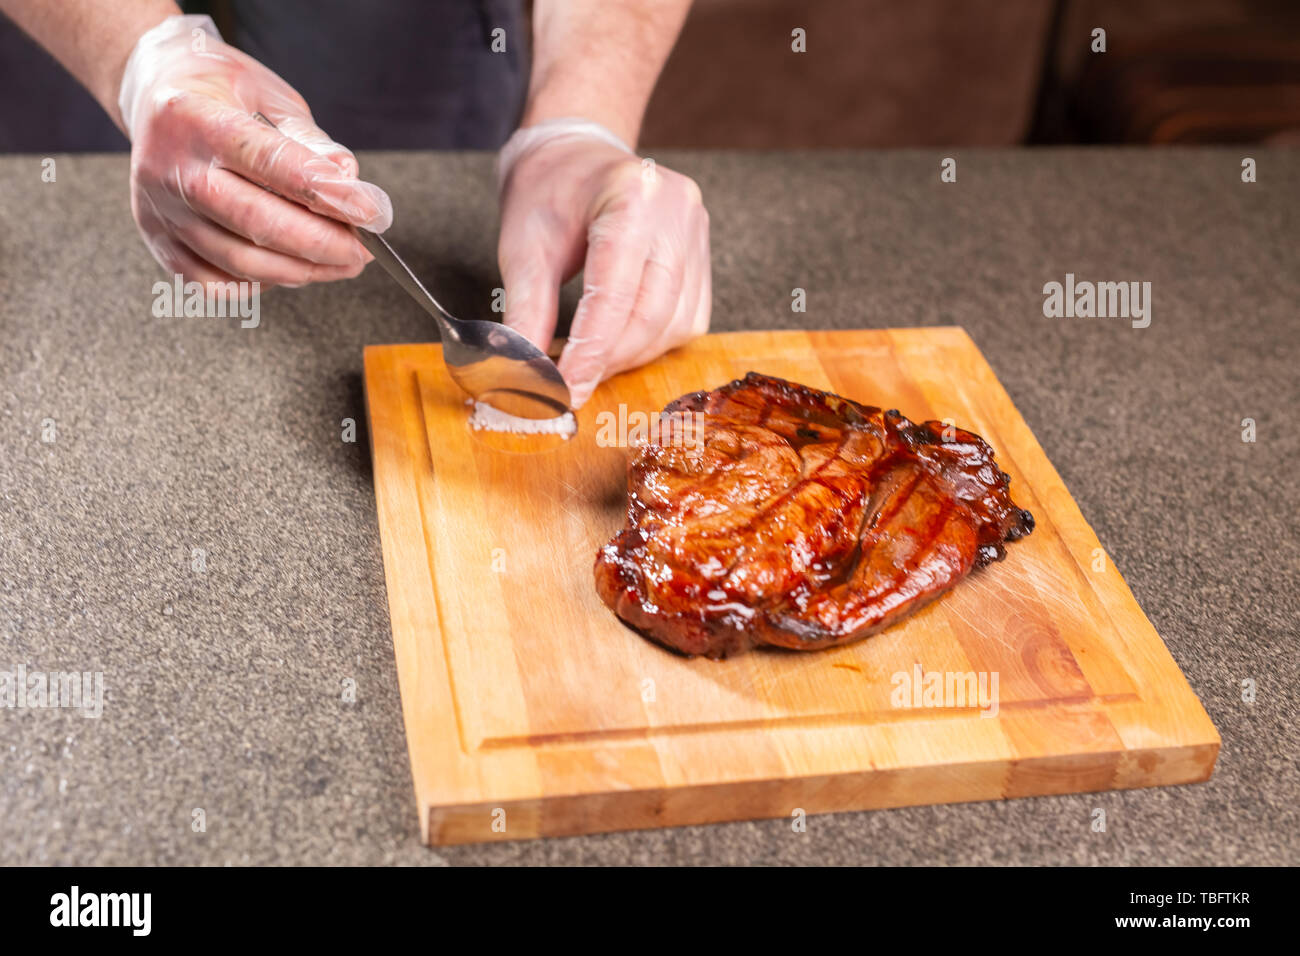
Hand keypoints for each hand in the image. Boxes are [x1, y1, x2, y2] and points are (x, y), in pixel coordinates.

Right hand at [117, 15, 391, 288]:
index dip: (326, 193)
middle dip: (321, 244)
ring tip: (340, 264)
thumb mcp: (271, 96)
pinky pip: (214, 283)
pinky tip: (290, 269)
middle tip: (364, 251)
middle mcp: (169, 167)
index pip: (269, 163)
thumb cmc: (220, 91)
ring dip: (301, 271)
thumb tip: (348, 182)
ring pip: (239, 261)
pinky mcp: (157, 239)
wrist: (154, 92)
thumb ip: (312, 142)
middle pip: (255, 221)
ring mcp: (159, 209)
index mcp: (194, 117)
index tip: (370, 212)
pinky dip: (260, 284)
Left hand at [497, 121, 710, 407]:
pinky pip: (689, 316)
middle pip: (652, 313)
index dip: (591, 351)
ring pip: (676, 322)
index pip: (616, 293)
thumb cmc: (546, 191)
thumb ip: (527, 312)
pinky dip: (653, 341)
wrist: (574, 151)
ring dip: (632, 355)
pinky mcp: (702, 251)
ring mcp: (696, 229)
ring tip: (591, 362)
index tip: (565, 388)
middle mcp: (675, 210)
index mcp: (630, 195)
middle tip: (572, 384)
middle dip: (610, 359)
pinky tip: (620, 343)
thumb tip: (526, 374)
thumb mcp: (523, 248)